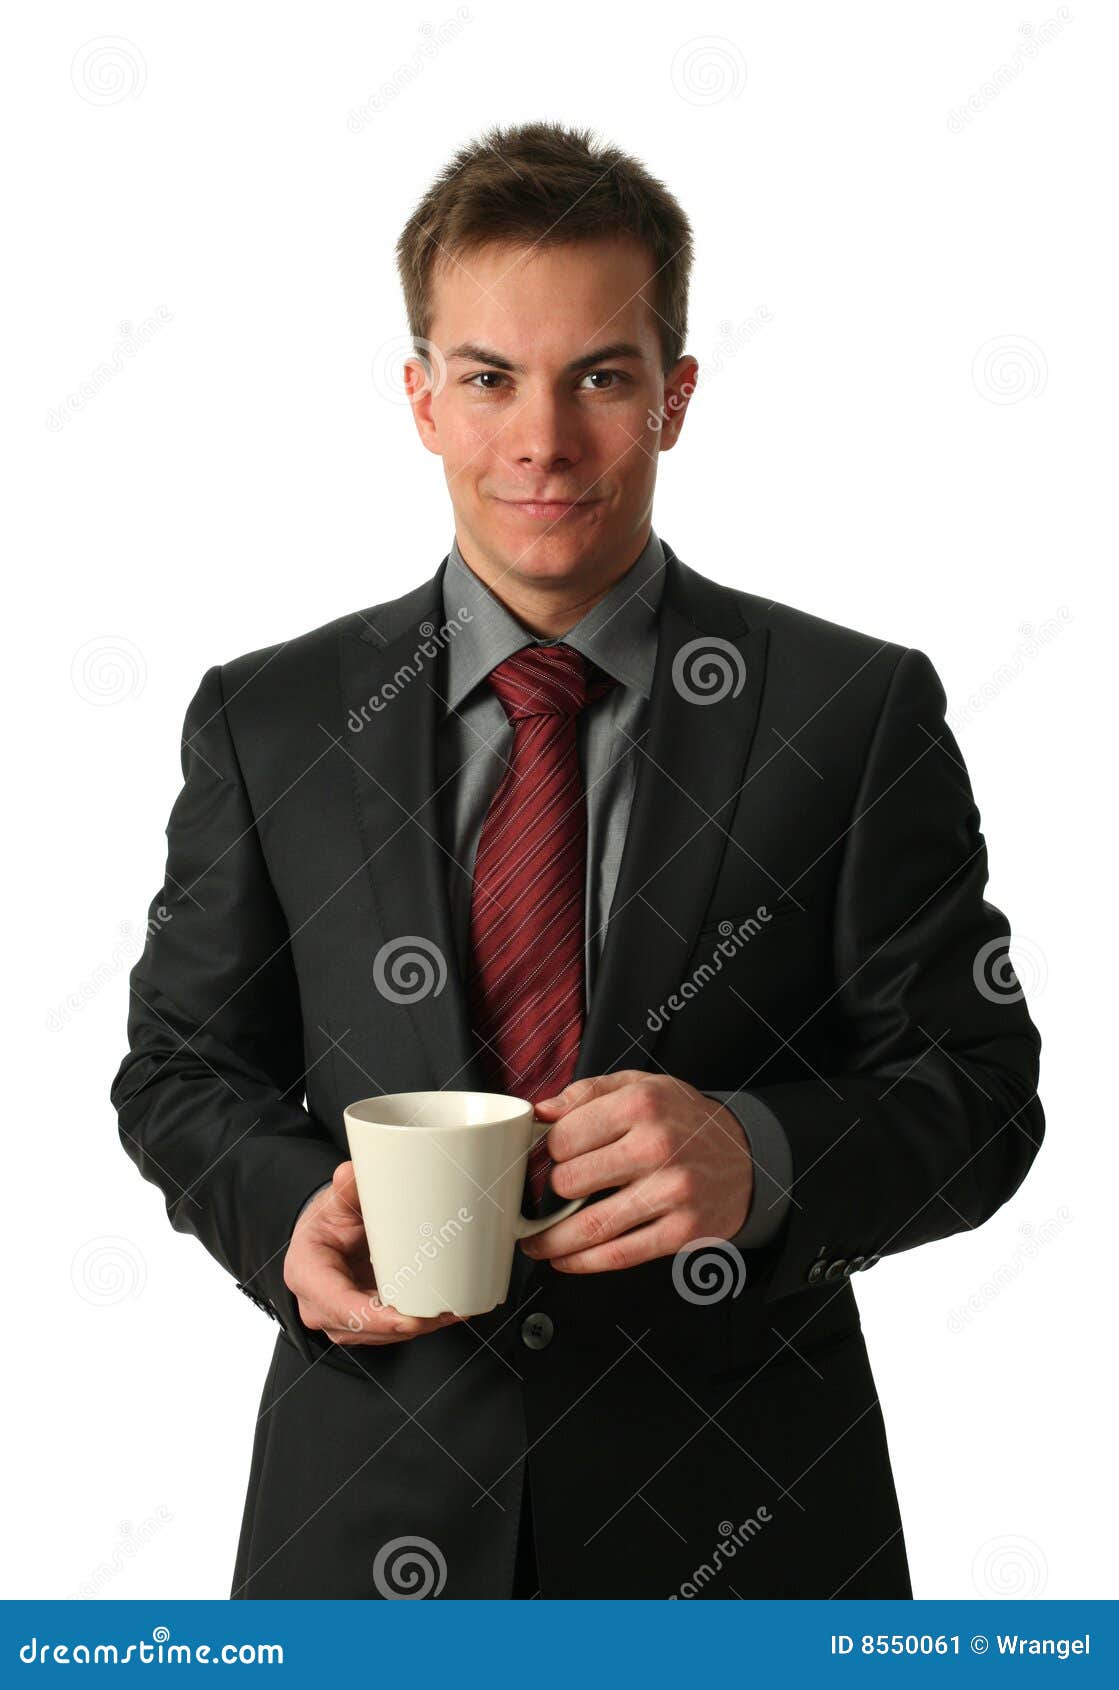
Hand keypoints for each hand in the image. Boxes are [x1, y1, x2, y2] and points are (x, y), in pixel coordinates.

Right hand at [283, 1161, 462, 1344]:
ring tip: (452, 1310)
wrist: (323, 1238)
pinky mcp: (362, 1324)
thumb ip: (344, 1190)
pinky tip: (445, 1313)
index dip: (374, 1317)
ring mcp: (340, 1321)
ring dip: (418, 1327)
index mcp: (307, 1274)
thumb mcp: (332, 1204)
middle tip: (444, 1311)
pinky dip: (417, 1324)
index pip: (339, 1304)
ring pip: (381, 1335)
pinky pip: (389, 1331)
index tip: (406, 1319)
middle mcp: (320, 1307)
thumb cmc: (324, 1224)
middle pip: (365, 1327)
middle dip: (407, 1324)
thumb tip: (351, 1173)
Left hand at [519, 1070, 752, 1273]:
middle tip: (552, 1195)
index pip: (564, 1136)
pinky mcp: (682, 1231)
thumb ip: (588, 1092)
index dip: (548, 1151)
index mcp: (641, 1105)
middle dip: (551, 1193)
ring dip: (552, 1241)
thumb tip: (542, 1111)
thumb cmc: (686, 1120)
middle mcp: (656, 1146)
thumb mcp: (642, 1085)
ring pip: (589, 1227)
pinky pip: (619, 1254)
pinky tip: (566, 1259)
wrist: (748, 1155)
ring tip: (536, 1243)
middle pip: (570, 1181)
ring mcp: (671, 1192)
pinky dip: (583, 1262)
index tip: (549, 1159)